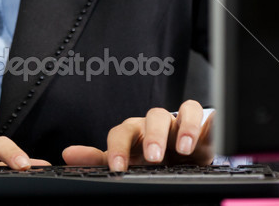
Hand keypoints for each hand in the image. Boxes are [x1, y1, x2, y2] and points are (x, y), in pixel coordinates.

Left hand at [61, 99, 213, 170]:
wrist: (178, 163)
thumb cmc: (147, 161)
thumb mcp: (124, 163)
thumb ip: (96, 160)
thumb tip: (67, 154)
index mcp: (135, 132)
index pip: (122, 132)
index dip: (119, 148)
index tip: (119, 168)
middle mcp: (158, 124)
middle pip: (154, 116)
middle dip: (154, 135)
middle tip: (154, 156)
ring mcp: (183, 123)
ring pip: (186, 110)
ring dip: (185, 127)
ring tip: (184, 149)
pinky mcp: (205, 128)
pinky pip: (210, 117)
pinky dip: (211, 122)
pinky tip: (211, 134)